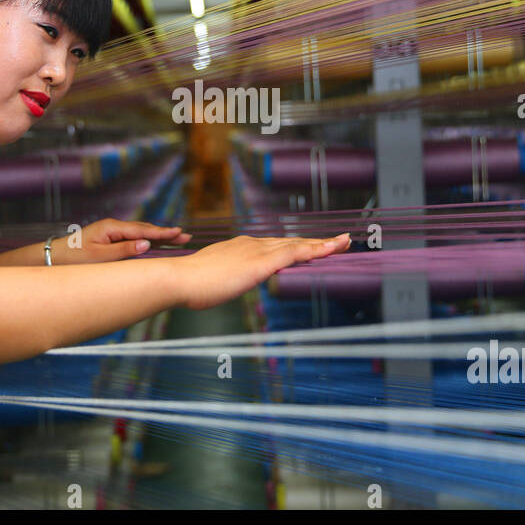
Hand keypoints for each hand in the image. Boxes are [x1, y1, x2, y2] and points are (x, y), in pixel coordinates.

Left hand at [51, 218, 191, 265]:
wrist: (53, 257)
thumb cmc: (74, 258)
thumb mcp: (99, 257)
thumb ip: (124, 251)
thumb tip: (146, 245)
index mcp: (112, 228)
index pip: (143, 231)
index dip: (162, 234)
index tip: (179, 234)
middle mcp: (114, 227)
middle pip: (144, 230)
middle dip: (165, 233)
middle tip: (185, 236)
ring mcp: (112, 232)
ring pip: (140, 234)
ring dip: (158, 237)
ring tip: (177, 238)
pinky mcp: (109, 239)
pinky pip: (133, 239)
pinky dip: (147, 240)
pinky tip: (156, 243)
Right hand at [175, 232, 350, 309]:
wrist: (179, 280)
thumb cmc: (190, 284)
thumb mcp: (214, 278)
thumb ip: (228, 277)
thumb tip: (230, 281)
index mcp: (242, 248)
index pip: (277, 246)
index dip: (299, 246)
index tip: (314, 246)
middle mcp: (253, 244)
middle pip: (293, 242)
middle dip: (318, 242)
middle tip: (341, 240)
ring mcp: (258, 252)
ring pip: (299, 245)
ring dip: (324, 244)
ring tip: (345, 242)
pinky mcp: (261, 263)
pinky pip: (295, 253)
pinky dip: (316, 250)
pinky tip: (331, 250)